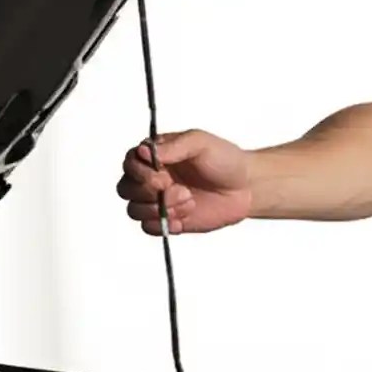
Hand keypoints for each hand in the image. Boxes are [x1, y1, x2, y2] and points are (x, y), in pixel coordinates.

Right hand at [117, 129, 253, 234]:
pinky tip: (186, 216)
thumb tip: (144, 151)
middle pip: (125, 189)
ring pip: (134, 210)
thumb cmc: (224, 160)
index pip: (129, 163)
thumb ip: (173, 146)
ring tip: (189, 200)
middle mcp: (151, 178)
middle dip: (149, 192)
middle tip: (180, 189)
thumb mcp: (201, 143)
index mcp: (155, 156)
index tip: (164, 176)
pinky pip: (149, 228)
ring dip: (160, 208)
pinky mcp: (168, 219)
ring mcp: (158, 201)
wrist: (246, 187)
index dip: (141, 173)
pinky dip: (165, 224)